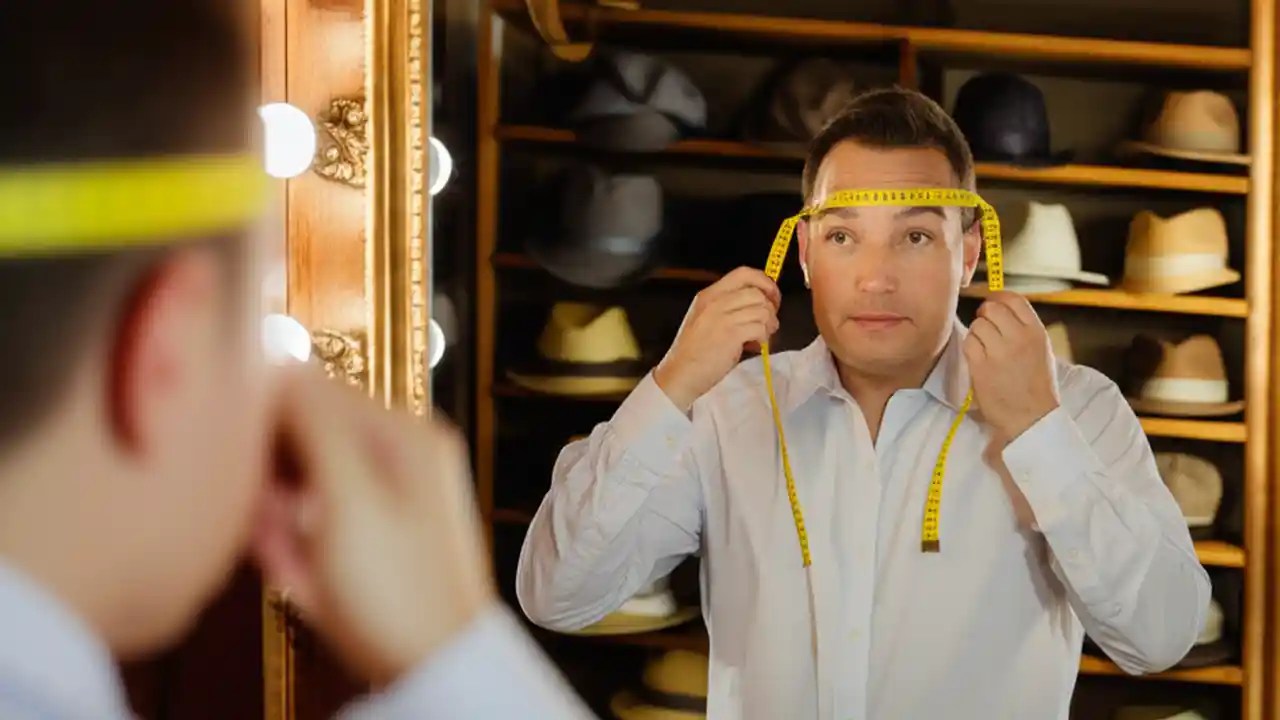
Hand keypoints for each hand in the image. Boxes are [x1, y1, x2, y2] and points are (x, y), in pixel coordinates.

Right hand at [252, 368, 494, 686]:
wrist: (435, 672)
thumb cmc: (400, 593)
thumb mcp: (348, 498)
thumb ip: (315, 422)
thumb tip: (282, 359)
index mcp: (406, 433)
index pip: (313, 388)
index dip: (266, 428)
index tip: (248, 467)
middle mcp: (402, 455)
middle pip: (304, 440)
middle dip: (275, 490)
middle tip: (278, 532)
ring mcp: (390, 496)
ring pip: (301, 488)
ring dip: (282, 528)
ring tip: (299, 567)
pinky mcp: (375, 535)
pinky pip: (314, 525)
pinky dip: (299, 553)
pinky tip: (307, 583)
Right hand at [653, 266, 780, 411]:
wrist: (680, 373)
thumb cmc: (694, 351)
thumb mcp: (705, 318)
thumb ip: (727, 307)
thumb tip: (759, 304)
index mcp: (708, 294)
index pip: (744, 273)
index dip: (764, 282)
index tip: (771, 297)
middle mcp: (715, 301)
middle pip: (757, 292)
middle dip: (771, 308)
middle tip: (769, 323)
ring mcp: (722, 317)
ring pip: (762, 309)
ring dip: (768, 324)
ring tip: (761, 337)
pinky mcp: (730, 335)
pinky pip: (760, 327)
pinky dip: (764, 337)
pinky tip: (755, 346)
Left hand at [963, 291, 1060, 440]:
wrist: (1031, 417)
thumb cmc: (1036, 386)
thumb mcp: (1040, 350)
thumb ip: (1024, 328)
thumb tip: (1002, 308)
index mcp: (1036, 332)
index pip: (1014, 299)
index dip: (998, 298)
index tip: (993, 304)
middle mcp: (1018, 337)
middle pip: (991, 308)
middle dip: (985, 315)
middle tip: (986, 328)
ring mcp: (999, 351)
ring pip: (977, 325)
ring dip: (977, 333)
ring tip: (985, 348)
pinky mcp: (981, 365)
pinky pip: (968, 342)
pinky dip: (970, 348)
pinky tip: (979, 358)